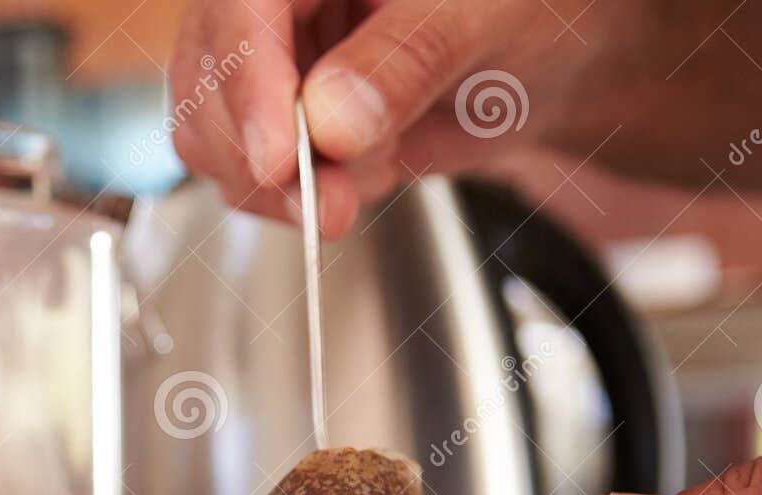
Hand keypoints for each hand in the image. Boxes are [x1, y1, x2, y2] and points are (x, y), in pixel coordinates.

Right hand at [169, 0, 761, 236]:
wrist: (553, 61)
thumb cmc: (535, 10)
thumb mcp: (488, 19)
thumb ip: (411, 60)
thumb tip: (333, 119)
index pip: (242, 8)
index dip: (249, 86)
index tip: (280, 160)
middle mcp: (275, 2)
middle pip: (208, 76)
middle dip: (261, 156)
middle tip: (329, 207)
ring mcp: (269, 59)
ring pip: (212, 134)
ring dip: (276, 188)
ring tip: (361, 187)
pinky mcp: (275, 117)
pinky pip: (244, 171)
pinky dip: (292, 199)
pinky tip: (355, 182)